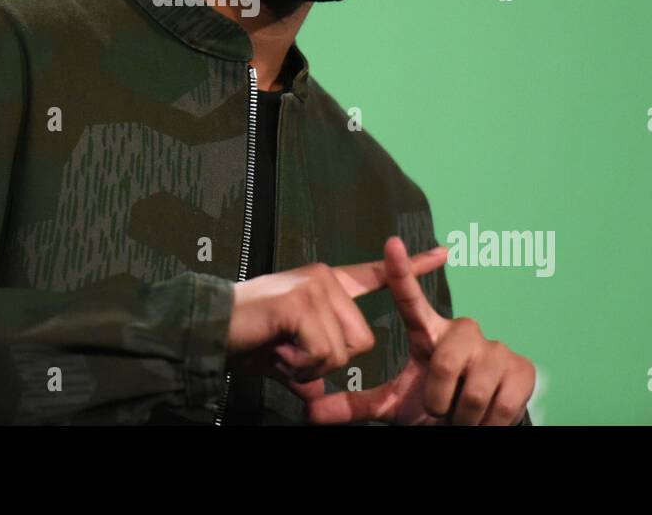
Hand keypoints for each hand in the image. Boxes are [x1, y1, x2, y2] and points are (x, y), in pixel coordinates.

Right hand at [226, 247, 450, 393]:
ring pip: (345, 351)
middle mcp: (324, 279)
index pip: (374, 275)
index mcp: (325, 285)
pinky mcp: (302, 302)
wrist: (208, 327)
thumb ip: (310, 367)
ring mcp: (314, 287)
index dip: (410, 267)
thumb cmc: (244, 338)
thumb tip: (317, 398)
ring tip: (280, 348)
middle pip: (362, 341)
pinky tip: (278, 349)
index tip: (443, 252)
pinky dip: (301, 365)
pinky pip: (324, 353)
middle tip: (289, 352)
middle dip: (328, 362)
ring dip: (311, 365)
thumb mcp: (287, 354)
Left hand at [297, 236, 534, 424]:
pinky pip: (501, 403)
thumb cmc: (435, 407)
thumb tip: (312, 414)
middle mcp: (463, 331)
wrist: (480, 428)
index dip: (401, 270)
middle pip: (445, 361)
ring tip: (461, 415)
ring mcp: (495, 347)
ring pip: (472, 389)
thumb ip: (356, 405)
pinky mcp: (522, 368)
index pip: (410, 299)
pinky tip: (487, 419)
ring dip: (462, 416)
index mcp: (430, 335)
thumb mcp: (395, 407)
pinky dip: (489, 423)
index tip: (391, 243)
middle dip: (439, 397)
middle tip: (440, 409)